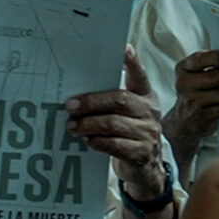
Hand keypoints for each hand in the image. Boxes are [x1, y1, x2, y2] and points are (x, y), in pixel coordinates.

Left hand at [66, 45, 164, 196]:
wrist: (145, 169)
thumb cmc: (128, 134)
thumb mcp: (125, 115)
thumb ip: (110, 101)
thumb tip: (77, 95)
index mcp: (145, 96)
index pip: (140, 76)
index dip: (133, 62)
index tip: (124, 48)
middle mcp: (149, 112)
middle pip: (119, 100)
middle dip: (91, 101)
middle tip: (69, 105)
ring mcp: (148, 133)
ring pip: (113, 123)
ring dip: (88, 124)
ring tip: (72, 125)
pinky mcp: (141, 153)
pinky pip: (114, 144)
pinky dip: (96, 141)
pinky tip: (86, 140)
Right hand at [164, 50, 218, 167]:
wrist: (183, 122)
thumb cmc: (197, 93)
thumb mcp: (197, 78)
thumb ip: (212, 69)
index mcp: (184, 68)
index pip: (199, 59)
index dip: (215, 57)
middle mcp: (184, 84)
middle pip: (214, 77)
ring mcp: (190, 101)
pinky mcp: (199, 117)